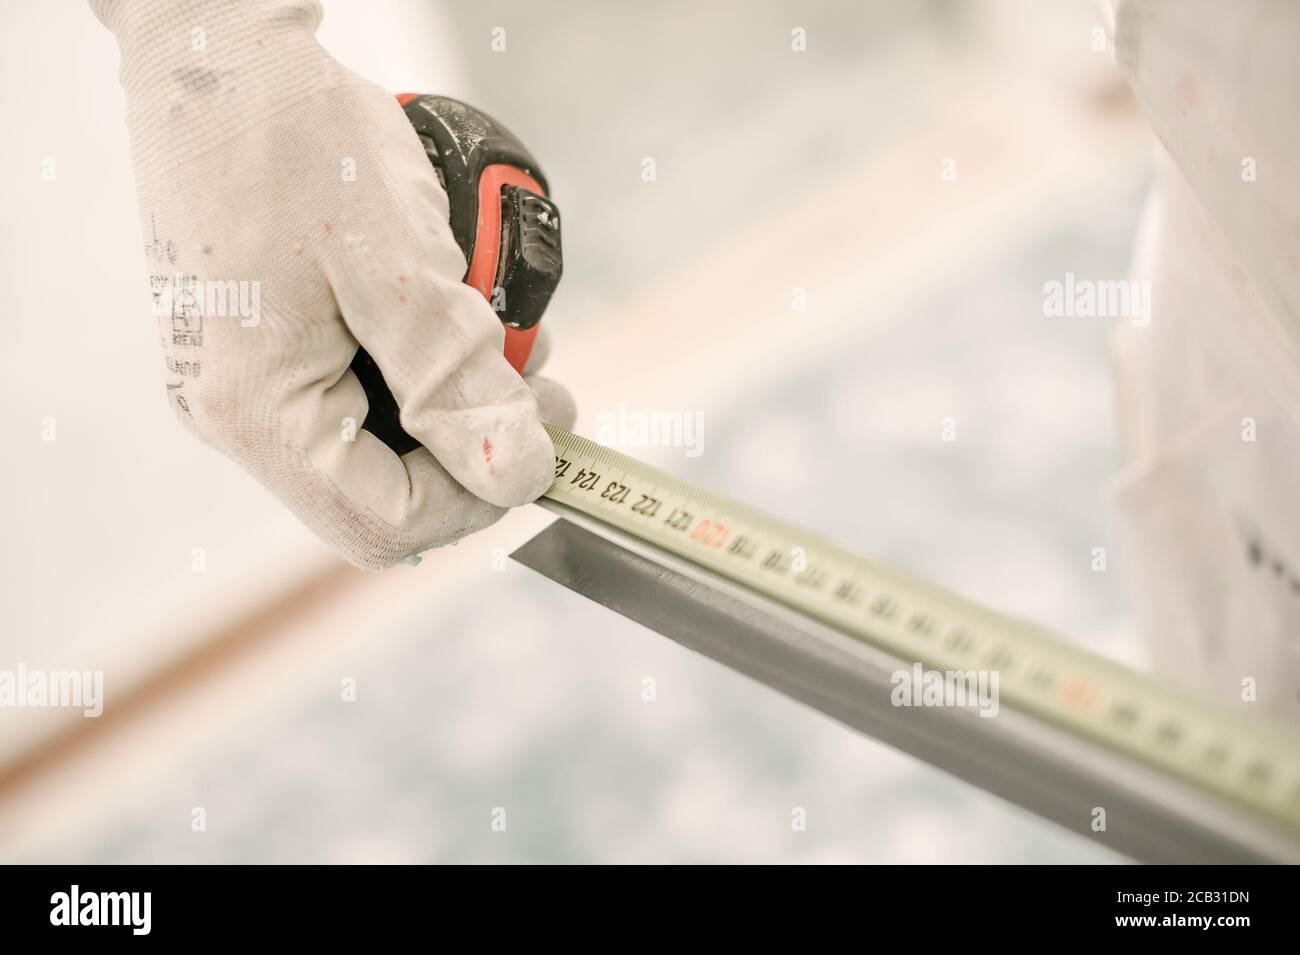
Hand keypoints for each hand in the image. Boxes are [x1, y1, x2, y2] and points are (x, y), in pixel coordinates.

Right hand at [93, 0, 573, 567]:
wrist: (211, 47)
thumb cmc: (292, 135)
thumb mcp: (395, 262)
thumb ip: (455, 379)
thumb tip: (520, 474)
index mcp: (256, 411)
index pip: (384, 520)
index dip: (478, 496)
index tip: (547, 437)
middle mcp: (237, 412)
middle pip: (381, 488)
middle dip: (472, 439)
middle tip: (537, 370)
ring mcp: (244, 378)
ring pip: (375, 439)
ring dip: (453, 394)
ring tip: (506, 326)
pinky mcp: (262, 343)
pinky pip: (355, 387)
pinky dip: (418, 360)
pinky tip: (453, 306)